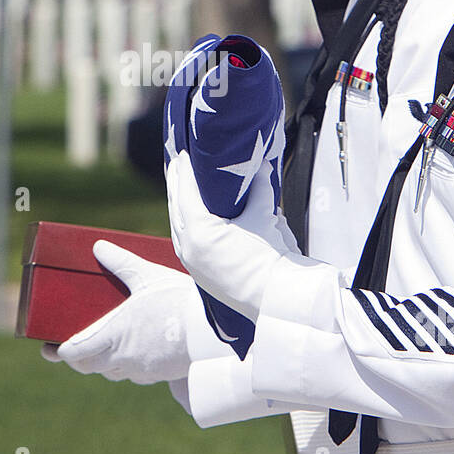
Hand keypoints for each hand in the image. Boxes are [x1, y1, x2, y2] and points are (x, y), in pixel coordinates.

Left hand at [41, 240, 195, 384]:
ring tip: (106, 348)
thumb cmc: (177, 301)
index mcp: (113, 336)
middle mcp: (123, 358)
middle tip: (71, 349)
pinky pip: (137, 375)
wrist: (212, 330)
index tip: (52, 348)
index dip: (60, 352)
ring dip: (105, 363)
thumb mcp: (147, 275)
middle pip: (89, 367)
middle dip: (79, 359)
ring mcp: (142, 370)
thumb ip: (121, 262)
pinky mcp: (161, 375)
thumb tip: (98, 246)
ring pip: (113, 372)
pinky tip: (137, 353)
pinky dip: (130, 366)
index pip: (74, 353)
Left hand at [166, 150, 312, 319]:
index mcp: (198, 231)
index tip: (185, 154)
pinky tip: (187, 216)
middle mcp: (188, 247)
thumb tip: (262, 164)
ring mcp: (191, 261)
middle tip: (178, 162)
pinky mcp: (198, 271)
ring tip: (179, 185)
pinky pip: (183, 241)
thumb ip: (260, 189)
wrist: (277, 299)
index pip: (186, 192)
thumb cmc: (270, 257)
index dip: (185, 171)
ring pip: (177, 225)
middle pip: (176, 206)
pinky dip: (184, 224)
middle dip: (177, 184)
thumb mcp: (263, 218)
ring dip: (177, 203)